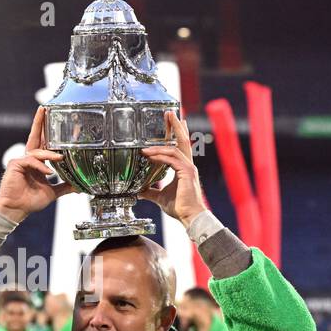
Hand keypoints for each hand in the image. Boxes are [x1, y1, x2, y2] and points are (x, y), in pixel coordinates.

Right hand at [0, 107, 73, 222]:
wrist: (16, 209)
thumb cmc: (30, 201)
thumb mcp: (52, 192)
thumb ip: (64, 187)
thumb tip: (79, 186)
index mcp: (38, 163)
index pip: (46, 144)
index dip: (54, 135)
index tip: (64, 126)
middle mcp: (29, 158)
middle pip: (35, 137)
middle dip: (40, 122)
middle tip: (45, 108)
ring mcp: (21, 160)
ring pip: (37, 150)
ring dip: (50, 153)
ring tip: (60, 158)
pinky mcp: (16, 164)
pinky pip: (31, 161)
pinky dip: (41, 166)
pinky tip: (48, 172)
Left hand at [138, 111, 206, 227]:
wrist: (190, 217)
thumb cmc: (180, 208)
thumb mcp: (160, 197)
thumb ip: (151, 192)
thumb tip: (140, 190)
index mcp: (184, 168)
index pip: (180, 147)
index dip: (177, 133)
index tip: (174, 122)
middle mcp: (188, 165)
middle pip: (182, 140)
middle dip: (175, 126)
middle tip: (169, 113)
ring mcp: (188, 168)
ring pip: (175, 148)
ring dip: (160, 144)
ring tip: (146, 144)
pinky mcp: (186, 172)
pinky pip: (172, 159)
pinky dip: (160, 156)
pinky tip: (149, 156)